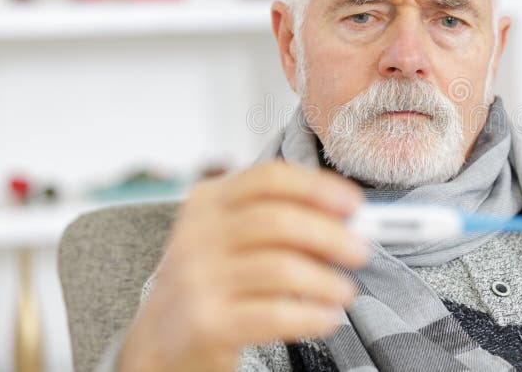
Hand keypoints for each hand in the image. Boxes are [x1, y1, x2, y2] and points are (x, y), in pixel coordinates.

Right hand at [118, 161, 367, 371]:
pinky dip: (311, 316)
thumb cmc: (210, 282)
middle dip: (331, 235)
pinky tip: (327, 318)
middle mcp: (198, 235)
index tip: (354, 204)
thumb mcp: (230, 237)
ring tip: (345, 292)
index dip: (319, 187)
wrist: (160, 342)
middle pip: (280, 220)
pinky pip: (274, 315)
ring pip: (282, 268)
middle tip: (361, 250)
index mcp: (208, 202)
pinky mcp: (206, 323)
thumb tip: (347, 218)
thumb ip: (278, 220)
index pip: (270, 178)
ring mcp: (198, 279)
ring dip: (326, 281)